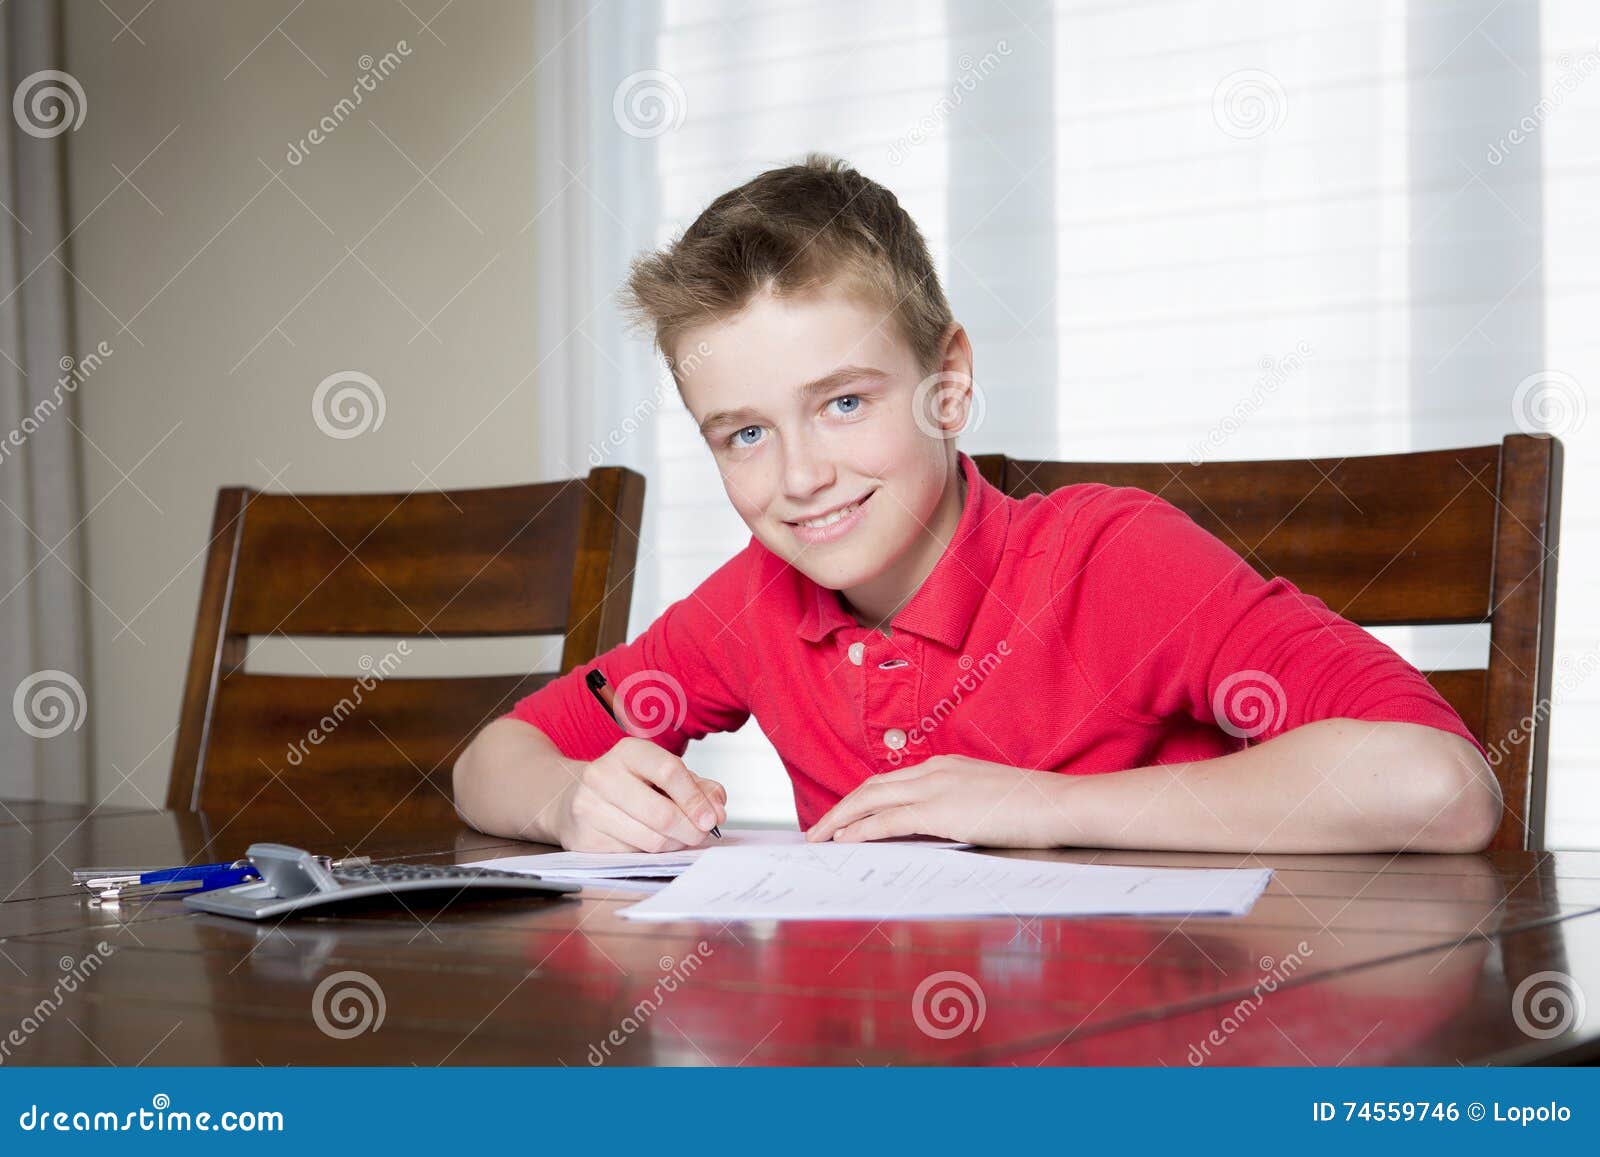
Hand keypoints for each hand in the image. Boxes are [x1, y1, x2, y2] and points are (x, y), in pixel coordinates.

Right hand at [555, 736, 726, 851]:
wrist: (572, 799)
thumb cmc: (630, 785)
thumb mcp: (663, 775)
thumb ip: (698, 788)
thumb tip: (717, 811)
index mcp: (628, 751)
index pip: (669, 771)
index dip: (696, 799)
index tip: (712, 819)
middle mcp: (602, 775)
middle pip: (661, 814)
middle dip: (690, 830)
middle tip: (701, 835)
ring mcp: (588, 807)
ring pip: (650, 839)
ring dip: (674, 844)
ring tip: (678, 838)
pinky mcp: (583, 838)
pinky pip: (632, 855)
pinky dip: (650, 853)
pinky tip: (650, 842)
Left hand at [805, 755, 1077, 847]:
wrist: (1063, 805)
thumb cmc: (1036, 810)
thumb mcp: (989, 803)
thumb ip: (959, 810)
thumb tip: (938, 833)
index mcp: (947, 766)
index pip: (891, 782)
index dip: (861, 800)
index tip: (842, 818)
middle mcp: (936, 770)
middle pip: (872, 787)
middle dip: (840, 810)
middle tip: (817, 832)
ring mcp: (937, 787)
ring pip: (872, 801)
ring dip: (841, 820)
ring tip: (820, 839)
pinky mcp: (941, 811)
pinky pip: (889, 820)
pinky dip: (862, 830)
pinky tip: (845, 842)